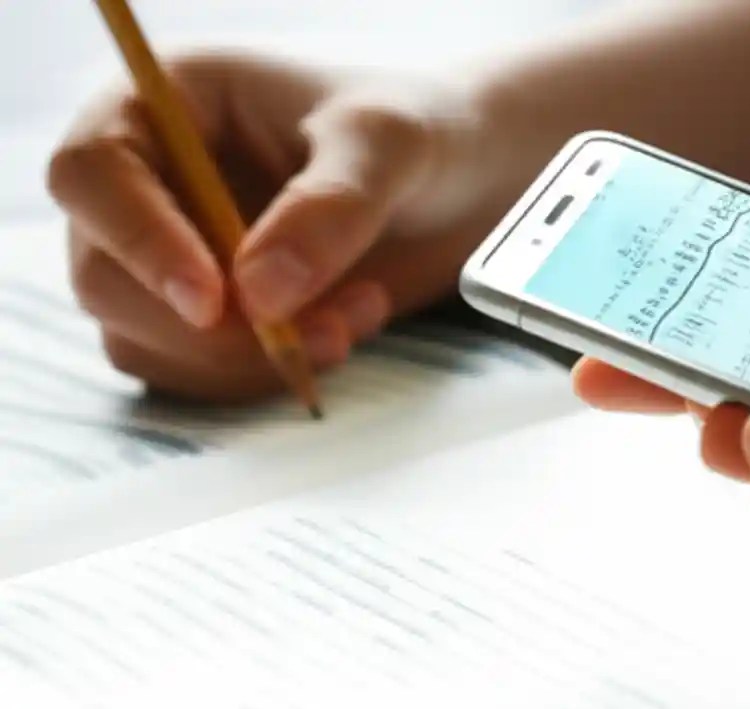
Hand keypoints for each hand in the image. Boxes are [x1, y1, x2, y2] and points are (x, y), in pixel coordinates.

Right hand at [47, 52, 514, 400]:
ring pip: (148, 338)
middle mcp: (154, 182)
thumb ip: (329, 209)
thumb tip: (258, 296)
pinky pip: (198, 371)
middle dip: (208, 327)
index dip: (137, 241)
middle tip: (311, 328)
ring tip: (353, 320)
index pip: (93, 173)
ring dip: (245, 358)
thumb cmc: (420, 128)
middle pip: (105, 275)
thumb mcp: (387, 144)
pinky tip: (344, 331)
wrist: (468, 180)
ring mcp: (177, 254)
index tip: (213, 299)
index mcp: (167, 105)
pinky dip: (264, 374)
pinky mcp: (216, 315)